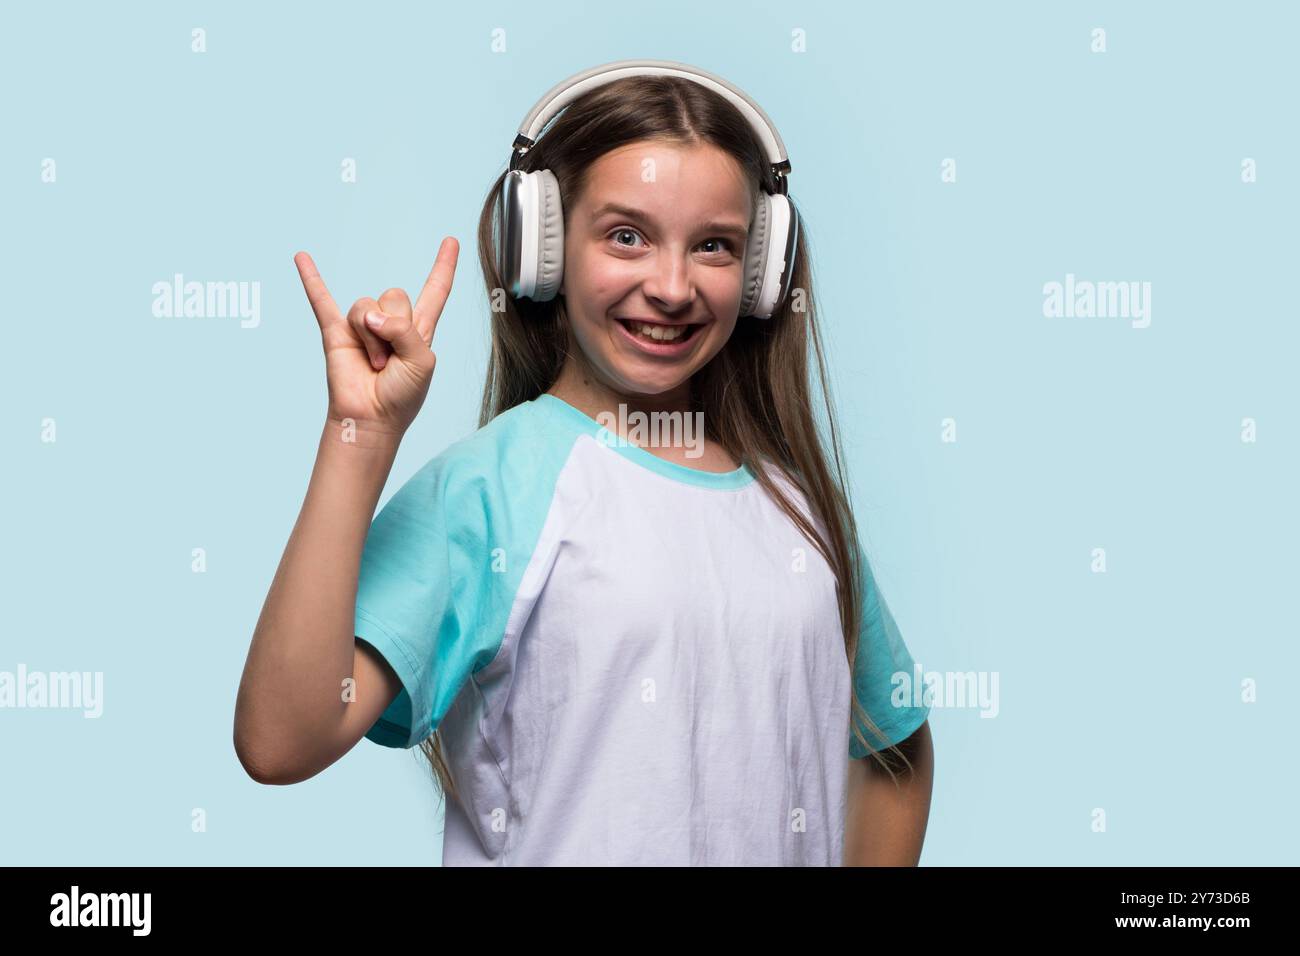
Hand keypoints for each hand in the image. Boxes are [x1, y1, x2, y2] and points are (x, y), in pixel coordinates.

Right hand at [293, 238, 458, 437]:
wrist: (372, 419)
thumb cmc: (402, 396)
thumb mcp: (422, 362)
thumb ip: (406, 330)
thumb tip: (372, 315)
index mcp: (418, 329)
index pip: (434, 291)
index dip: (443, 267)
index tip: (451, 242)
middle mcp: (390, 322)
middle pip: (394, 294)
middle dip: (393, 327)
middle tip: (390, 360)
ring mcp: (362, 326)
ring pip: (366, 305)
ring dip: (371, 338)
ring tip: (373, 363)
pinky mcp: (336, 332)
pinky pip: (321, 300)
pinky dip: (312, 279)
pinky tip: (302, 257)